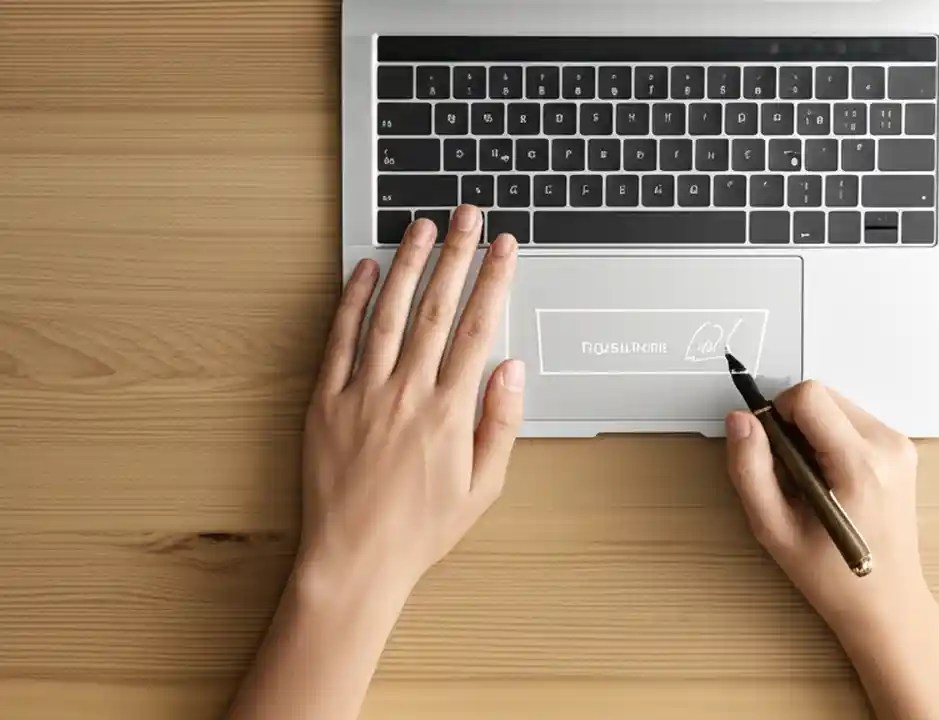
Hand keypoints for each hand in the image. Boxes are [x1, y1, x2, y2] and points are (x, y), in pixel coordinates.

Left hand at [298, 205, 522, 602]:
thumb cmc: (421, 530)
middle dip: (456, 255)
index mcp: (450, 412)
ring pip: (390, 313)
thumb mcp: (484, 487)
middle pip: (438, 308)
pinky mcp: (326, 401)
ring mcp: (363, 393)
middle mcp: (407, 392)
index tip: (504, 247)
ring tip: (422, 227)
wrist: (354, 560)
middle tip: (467, 216)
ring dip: (409, 265)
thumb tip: (511, 369)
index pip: (479, 329)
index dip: (493, 281)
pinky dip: (353, 301)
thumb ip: (501, 424)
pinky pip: (340, 340)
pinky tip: (366, 270)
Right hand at [724, 381, 926, 628]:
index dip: (778, 413)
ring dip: (813, 431)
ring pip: (837, 405)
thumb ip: (750, 469)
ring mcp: (899, 446)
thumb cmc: (831, 575)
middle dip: (795, 423)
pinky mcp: (901, 449)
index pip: (809, 396)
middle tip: (790, 472)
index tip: (772, 450)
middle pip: (823, 395)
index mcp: (859, 465)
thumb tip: (740, 420)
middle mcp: (887, 446)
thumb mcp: (774, 528)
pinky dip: (831, 439)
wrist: (886, 602)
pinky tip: (830, 479)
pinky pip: (853, 420)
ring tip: (811, 481)